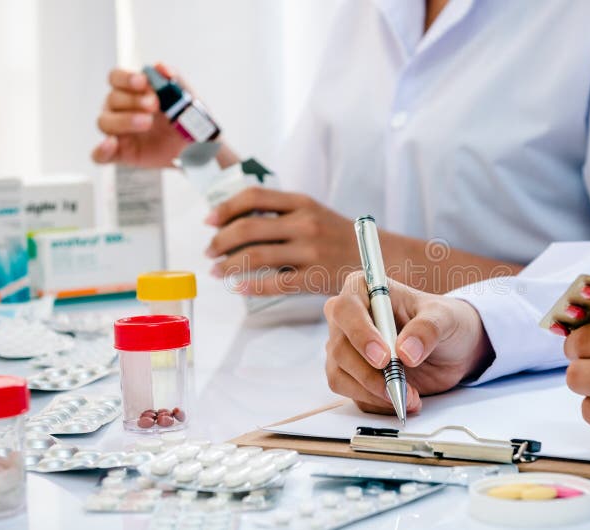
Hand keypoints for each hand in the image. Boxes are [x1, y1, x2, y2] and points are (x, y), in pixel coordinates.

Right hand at [91, 64, 189, 166]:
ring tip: (147, 122)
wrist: (197, 147)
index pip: (116, 78)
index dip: (126, 78)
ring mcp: (118, 132)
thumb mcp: (187, 98)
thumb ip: (176, 80)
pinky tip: (112, 145)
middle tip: (154, 105)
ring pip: (104, 122)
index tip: (143, 82)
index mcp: (132, 91)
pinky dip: (102, 150)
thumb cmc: (186, 119)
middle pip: (111, 99)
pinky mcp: (120, 154)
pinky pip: (100, 154)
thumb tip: (161, 68)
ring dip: (124, 120)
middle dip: (133, 100)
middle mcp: (120, 109)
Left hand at [204, 188, 360, 294]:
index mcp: (302, 202)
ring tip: (216, 270)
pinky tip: (238, 288)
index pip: (253, 197)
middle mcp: (305, 223)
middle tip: (209, 250)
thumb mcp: (314, 213)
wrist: (380, 258)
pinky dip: (251, 286)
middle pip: (248, 228)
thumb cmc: (340, 237)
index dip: (225, 208)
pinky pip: (274, 283)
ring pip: (255, 256)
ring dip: (228, 265)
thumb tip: (236, 221)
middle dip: (220, 241)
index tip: (209, 220)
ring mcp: (310, 250)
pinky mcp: (314, 276)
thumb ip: (282, 213)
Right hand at [323, 273, 493, 414]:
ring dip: (373, 392)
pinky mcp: (351, 376)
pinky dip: (377, 403)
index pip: (346, 309)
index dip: (360, 334)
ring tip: (409, 396)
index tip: (383, 358)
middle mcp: (347, 319)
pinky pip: (352, 394)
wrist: (452, 350)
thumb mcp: (445, 318)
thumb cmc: (444, 322)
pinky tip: (402, 399)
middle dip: (369, 373)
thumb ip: (427, 329)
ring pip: (340, 375)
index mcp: (363, 290)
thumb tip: (406, 352)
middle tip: (399, 386)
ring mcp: (345, 349)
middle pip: (339, 348)